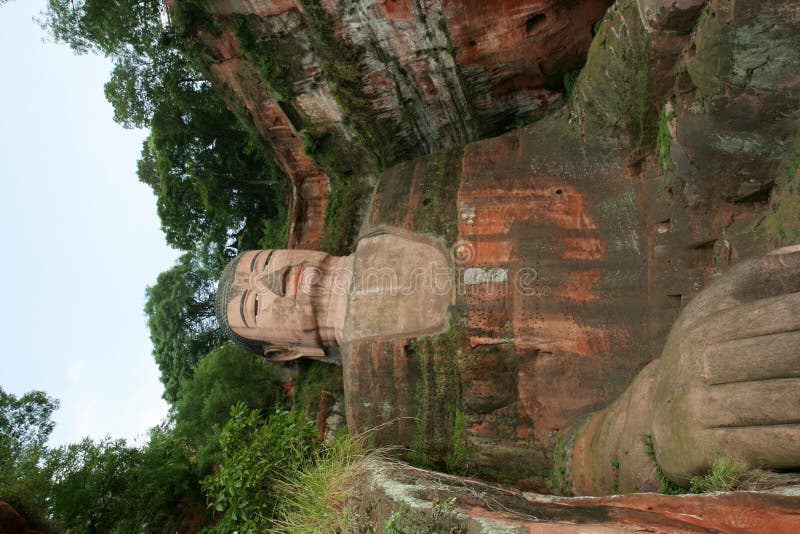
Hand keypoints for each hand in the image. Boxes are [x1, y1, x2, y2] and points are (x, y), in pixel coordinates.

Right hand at [650, 245, 799, 483]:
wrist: (659, 421)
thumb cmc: (706, 358)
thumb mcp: (718, 311)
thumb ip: (761, 277)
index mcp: (704, 321)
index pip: (784, 311)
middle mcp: (696, 360)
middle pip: (789, 354)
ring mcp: (700, 406)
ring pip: (788, 399)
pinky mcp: (708, 449)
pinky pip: (776, 442)